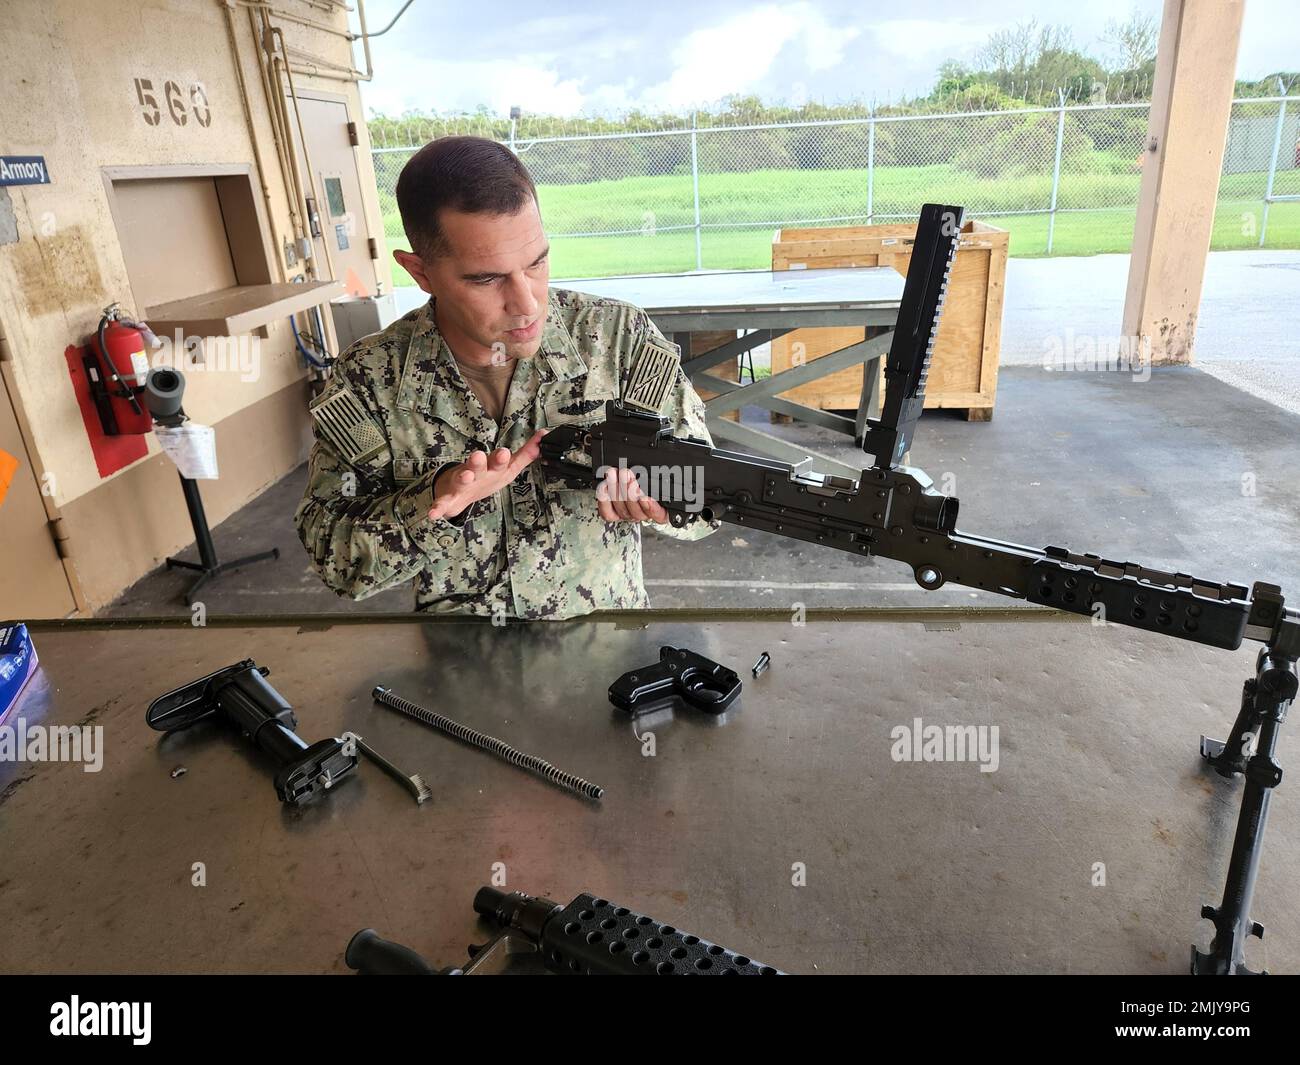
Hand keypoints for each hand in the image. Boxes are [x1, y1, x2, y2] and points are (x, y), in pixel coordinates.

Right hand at [429, 430, 547, 519]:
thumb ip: (526, 454)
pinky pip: (443, 503)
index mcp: (491, 466)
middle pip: (478, 465)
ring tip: (464, 476)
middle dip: (479, 461)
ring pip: (462, 478)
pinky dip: (437, 508)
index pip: (497, 460)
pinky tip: (433, 514)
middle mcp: (476, 472)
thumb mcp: (508, 467)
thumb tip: (544, 437)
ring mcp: (461, 484)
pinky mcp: (450, 497)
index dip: (501, 457)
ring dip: (463, 477)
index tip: (505, 452)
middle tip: (479, 456)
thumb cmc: (487, 476)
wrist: (458, 491)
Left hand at [597, 466, 668, 523]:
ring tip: (614, 473)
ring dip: (616, 489)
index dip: (651, 508)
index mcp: (660, 509)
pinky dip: (605, 500)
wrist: (630, 476)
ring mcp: (627, 514)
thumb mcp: (658, 475)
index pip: (659, 515)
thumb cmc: (649, 476)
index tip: (646, 497)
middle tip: (626, 473)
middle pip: (637, 511)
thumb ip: (662, 476)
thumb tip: (670, 468)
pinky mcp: (613, 513)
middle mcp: (643, 514)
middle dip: (629, 490)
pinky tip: (605, 486)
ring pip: (621, 509)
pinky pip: (608, 512)